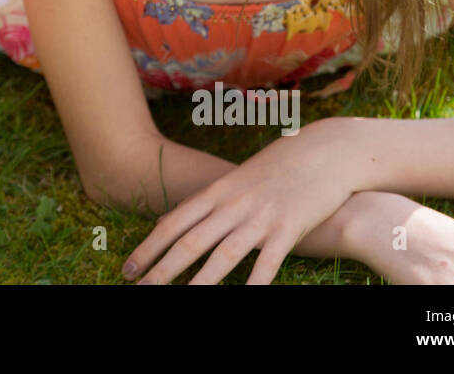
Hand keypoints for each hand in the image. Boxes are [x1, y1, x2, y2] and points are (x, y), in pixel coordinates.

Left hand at [125, 120, 356, 284]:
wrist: (325, 151)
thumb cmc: (279, 166)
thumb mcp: (236, 179)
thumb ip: (207, 201)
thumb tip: (175, 218)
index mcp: (217, 191)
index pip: (172, 224)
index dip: (148, 248)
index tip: (128, 268)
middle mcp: (233, 204)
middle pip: (190, 242)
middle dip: (161, 270)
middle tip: (137, 288)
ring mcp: (260, 217)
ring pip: (223, 256)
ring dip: (198, 283)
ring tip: (179, 301)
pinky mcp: (289, 228)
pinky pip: (267, 264)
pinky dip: (253, 285)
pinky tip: (241, 300)